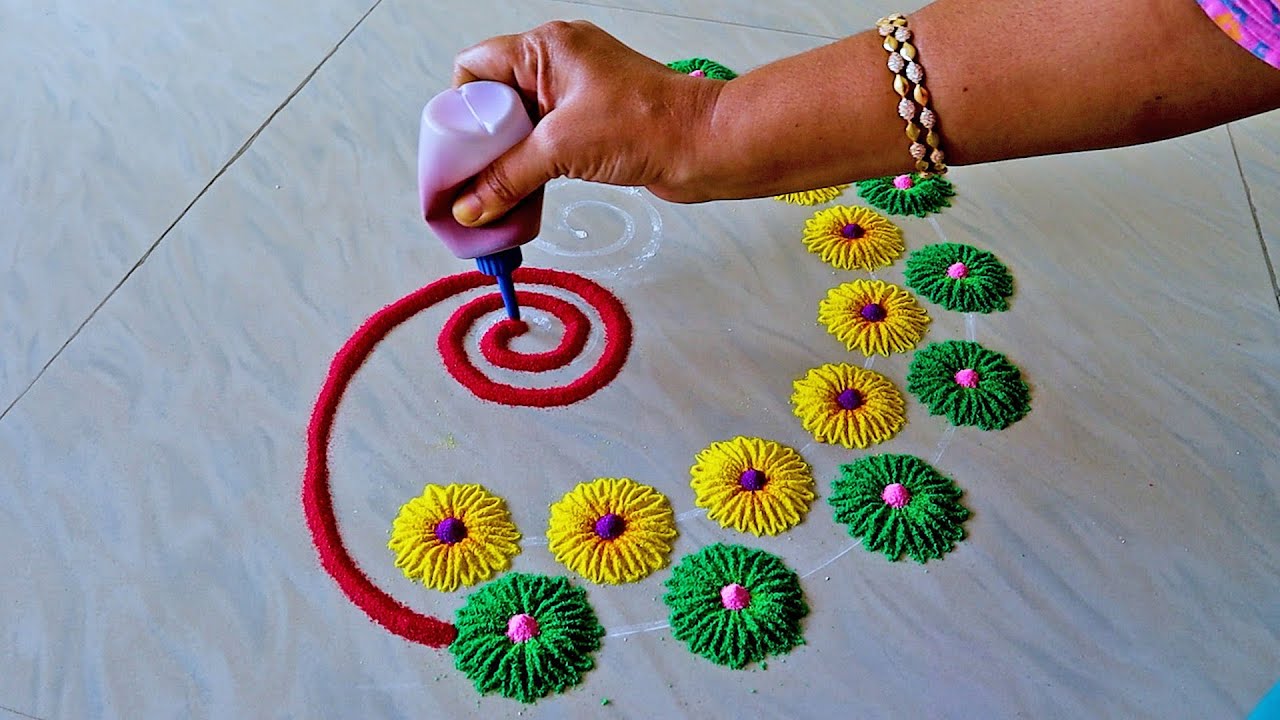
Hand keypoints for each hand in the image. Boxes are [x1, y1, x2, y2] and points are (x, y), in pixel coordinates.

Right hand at [450, 21, 723, 225]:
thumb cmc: (649, 127)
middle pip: (496, 98)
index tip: (456, 149)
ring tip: (494, 193)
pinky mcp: (594, 121)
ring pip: (522, 123)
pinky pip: (547, 139)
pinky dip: (532, 164)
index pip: (477, 66)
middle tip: (471, 178)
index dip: (461, 107)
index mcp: (547, 47)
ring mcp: (578, 92)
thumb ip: (508, 178)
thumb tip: (470, 206)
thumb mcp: (561, 150)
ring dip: (507, 157)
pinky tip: (524, 192)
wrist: (706, 147)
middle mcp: (560, 63)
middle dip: (481, 140)